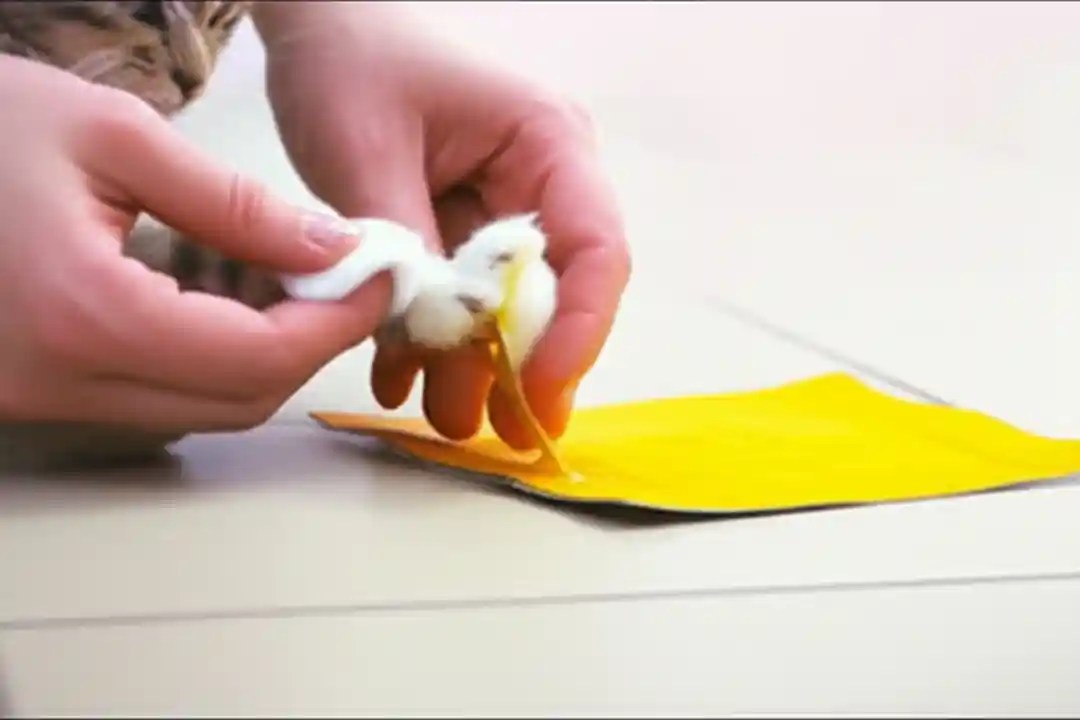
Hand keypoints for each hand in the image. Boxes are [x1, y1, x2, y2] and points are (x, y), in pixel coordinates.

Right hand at [0, 55, 390, 432]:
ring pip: (197, 404)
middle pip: (238, 399)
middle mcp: (62, 380)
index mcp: (86, 317)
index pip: (259, 358)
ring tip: (274, 266)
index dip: (336, 321)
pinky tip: (211, 282)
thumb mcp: (111, 135)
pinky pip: (148, 391)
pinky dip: (203, 350)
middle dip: (306, 340)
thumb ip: (235, 204)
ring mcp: (40, 396)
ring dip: (259, 349)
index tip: (380, 275)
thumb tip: (330, 249)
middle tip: (337, 272)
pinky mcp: (31, 389)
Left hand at [256, 3, 630, 448]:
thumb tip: (438, 343)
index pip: (595, 251)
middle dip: (528, 364)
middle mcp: (545, 181)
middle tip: (501, 433)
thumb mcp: (368, 152)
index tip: (540, 391)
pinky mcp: (465, 228)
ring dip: (478, 365)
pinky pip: (464, 298)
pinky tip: (400, 376)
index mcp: (548, 144)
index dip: (578, 331)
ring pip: (511, 305)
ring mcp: (506, 208)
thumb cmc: (352, 62)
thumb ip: (406, 251)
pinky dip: (436, 340)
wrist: (317, 26)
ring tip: (440, 418)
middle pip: (562, 290)